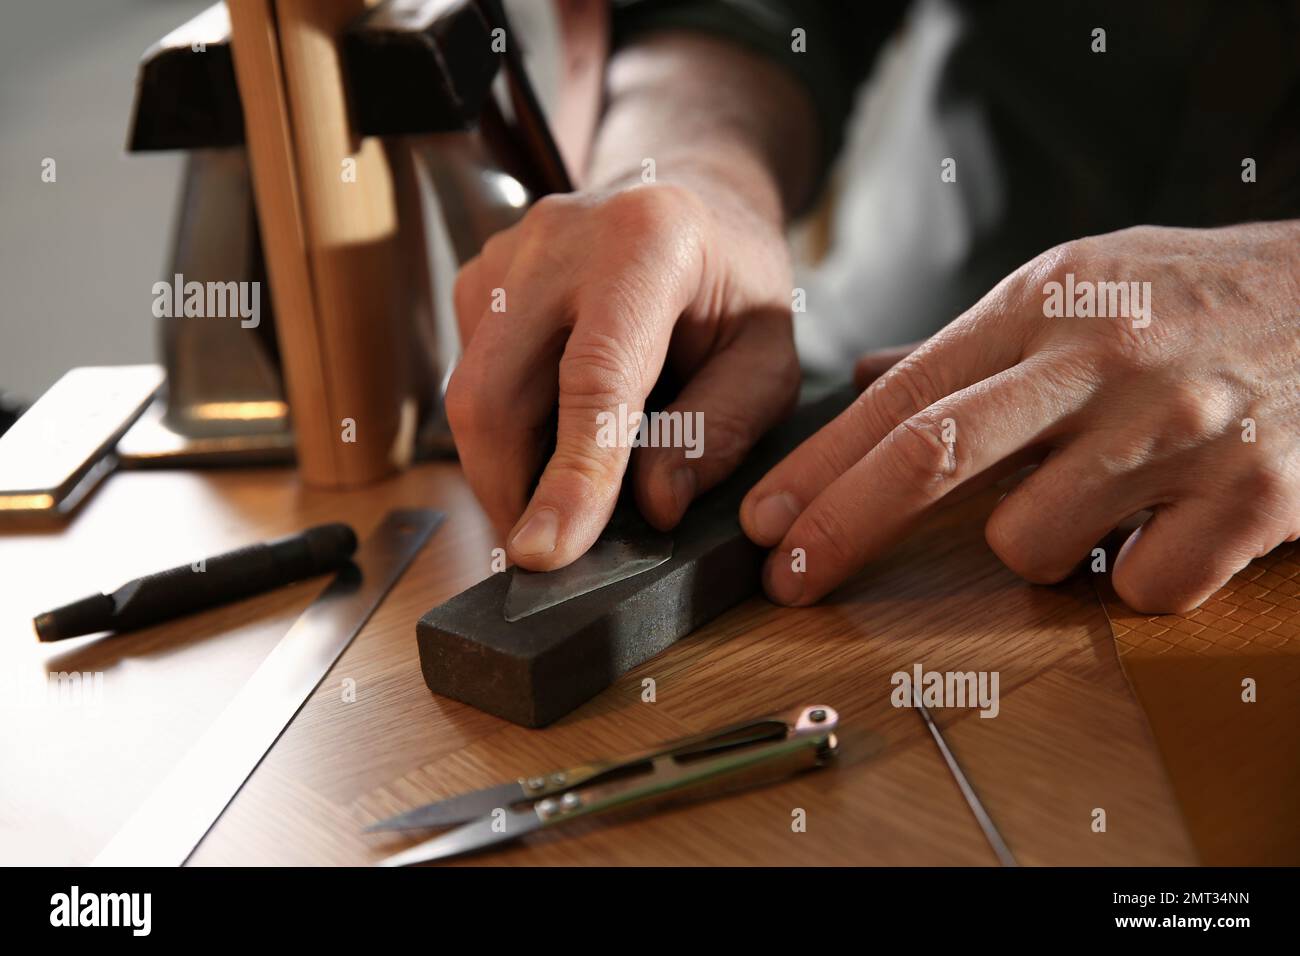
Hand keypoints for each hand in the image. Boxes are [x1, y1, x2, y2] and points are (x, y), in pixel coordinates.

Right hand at [447, 181, 799, 568]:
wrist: (692, 199)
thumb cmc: (738, 283)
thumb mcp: (769, 357)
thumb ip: (722, 429)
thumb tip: (653, 506)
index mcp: (646, 241)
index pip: (593, 378)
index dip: (571, 473)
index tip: (550, 552)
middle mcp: (556, 239)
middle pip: (494, 392)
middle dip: (509, 492)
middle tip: (547, 556)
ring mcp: (504, 256)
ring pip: (470, 395)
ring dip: (506, 469)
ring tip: (565, 499)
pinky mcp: (479, 281)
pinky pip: (471, 380)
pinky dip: (506, 435)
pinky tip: (555, 443)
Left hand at [741, 222, 1299, 612]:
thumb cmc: (1200, 298)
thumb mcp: (1080, 283)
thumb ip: (970, 344)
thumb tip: (866, 376)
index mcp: (1043, 302)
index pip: (901, 397)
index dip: (818, 469)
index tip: (765, 523)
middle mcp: (1098, 360)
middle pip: (930, 457)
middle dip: (841, 528)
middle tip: (788, 579)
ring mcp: (1172, 430)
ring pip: (1029, 543)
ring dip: (1035, 547)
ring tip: (1090, 501)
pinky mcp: (1250, 499)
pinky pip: (1138, 589)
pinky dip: (1132, 578)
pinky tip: (1162, 529)